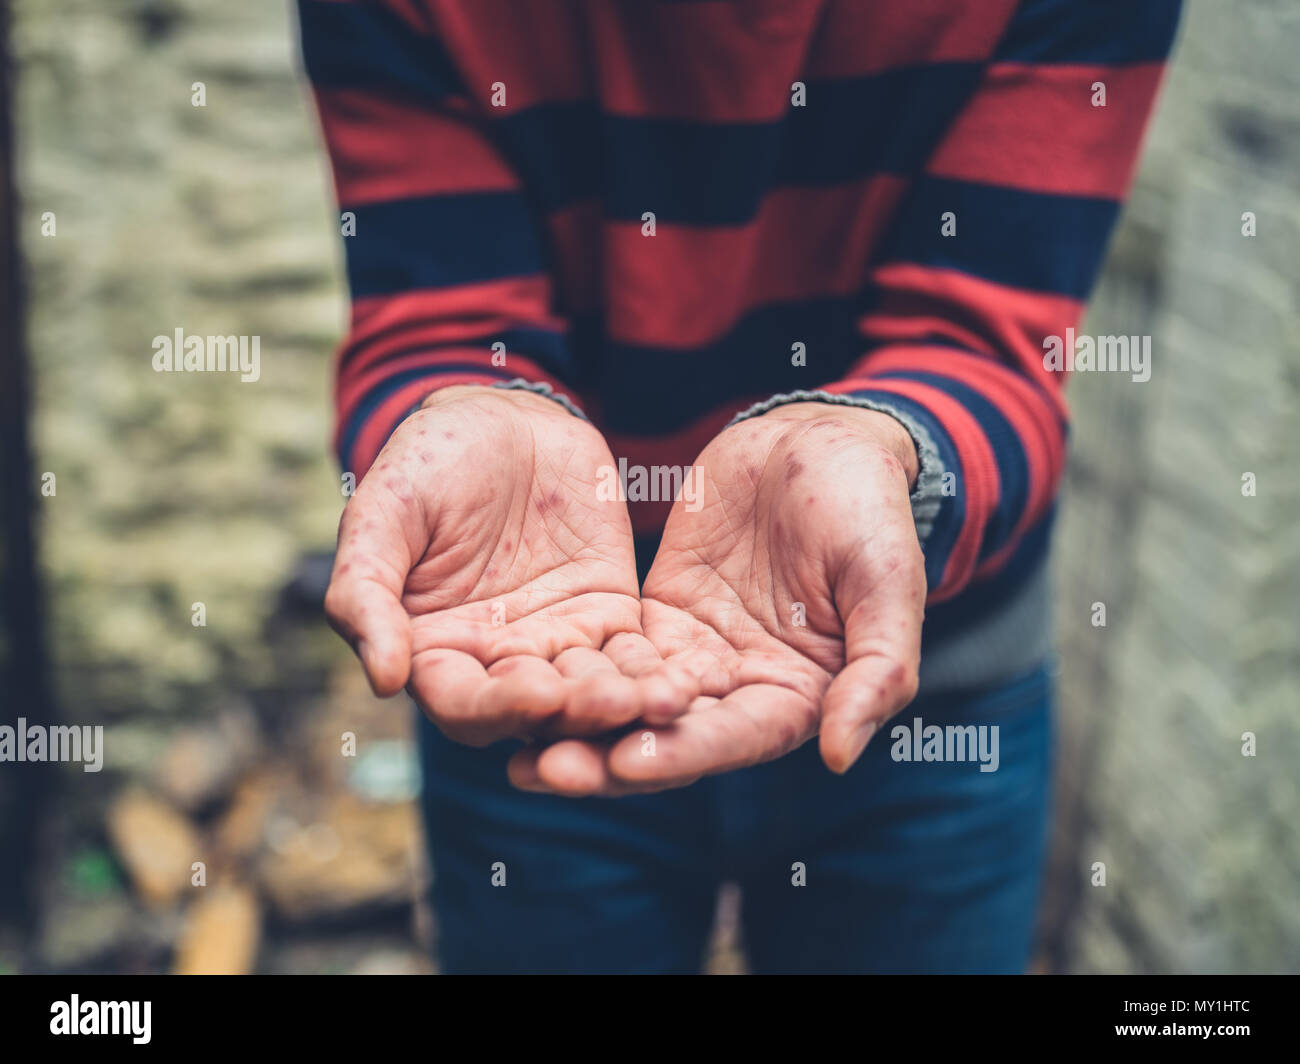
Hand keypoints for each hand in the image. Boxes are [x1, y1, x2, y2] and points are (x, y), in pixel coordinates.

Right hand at [324, 385, 706, 745]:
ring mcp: (556, 645)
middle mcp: (496, 664)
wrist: (500, 418)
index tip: (537, 694)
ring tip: (667, 701)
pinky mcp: (608, 617)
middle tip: (618, 706)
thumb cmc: (425, 463)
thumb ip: (366, 594)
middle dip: (579, 712)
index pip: (463, 703)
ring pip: (594, 690)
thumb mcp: (382, 516)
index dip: (498, 706)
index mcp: (433, 654)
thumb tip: (383, 680)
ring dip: (630, 703)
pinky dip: (662, 670)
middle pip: (539, 710)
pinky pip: (637, 654)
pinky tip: (695, 678)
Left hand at [509, 402, 925, 793]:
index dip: (682, 753)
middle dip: (608, 755)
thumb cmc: (868, 510)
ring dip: (576, 723)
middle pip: (669, 734)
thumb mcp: (888, 584)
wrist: (819, 444)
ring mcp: (694, 654)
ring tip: (514, 744)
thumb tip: (838, 757)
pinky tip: (516, 679)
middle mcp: (740, 688)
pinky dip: (570, 667)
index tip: (623, 765)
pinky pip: (610, 648)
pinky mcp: (657, 617)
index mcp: (799, 695)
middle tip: (544, 771)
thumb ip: (877, 669)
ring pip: (629, 700)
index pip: (735, 738)